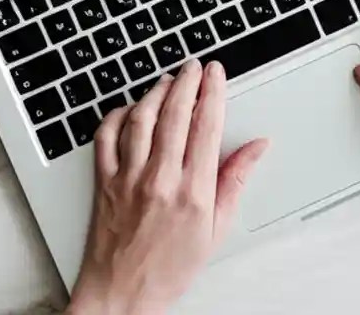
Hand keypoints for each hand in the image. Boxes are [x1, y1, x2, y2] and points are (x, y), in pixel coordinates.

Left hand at [68, 60, 267, 314]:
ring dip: (155, 92)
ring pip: (141, 119)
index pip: (206, 126)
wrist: (122, 296)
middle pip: (175, 114)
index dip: (213, 92)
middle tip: (194, 66)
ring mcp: (128, 178)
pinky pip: (106, 137)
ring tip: (167, 80)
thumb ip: (235, 182)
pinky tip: (130, 109)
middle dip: (187, 82)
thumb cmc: (169, 269)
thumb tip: (256, 148)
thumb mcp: (216, 230)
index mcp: (193, 190)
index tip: (216, 74)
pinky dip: (118, 116)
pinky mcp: (103, 183)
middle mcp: (160, 179)